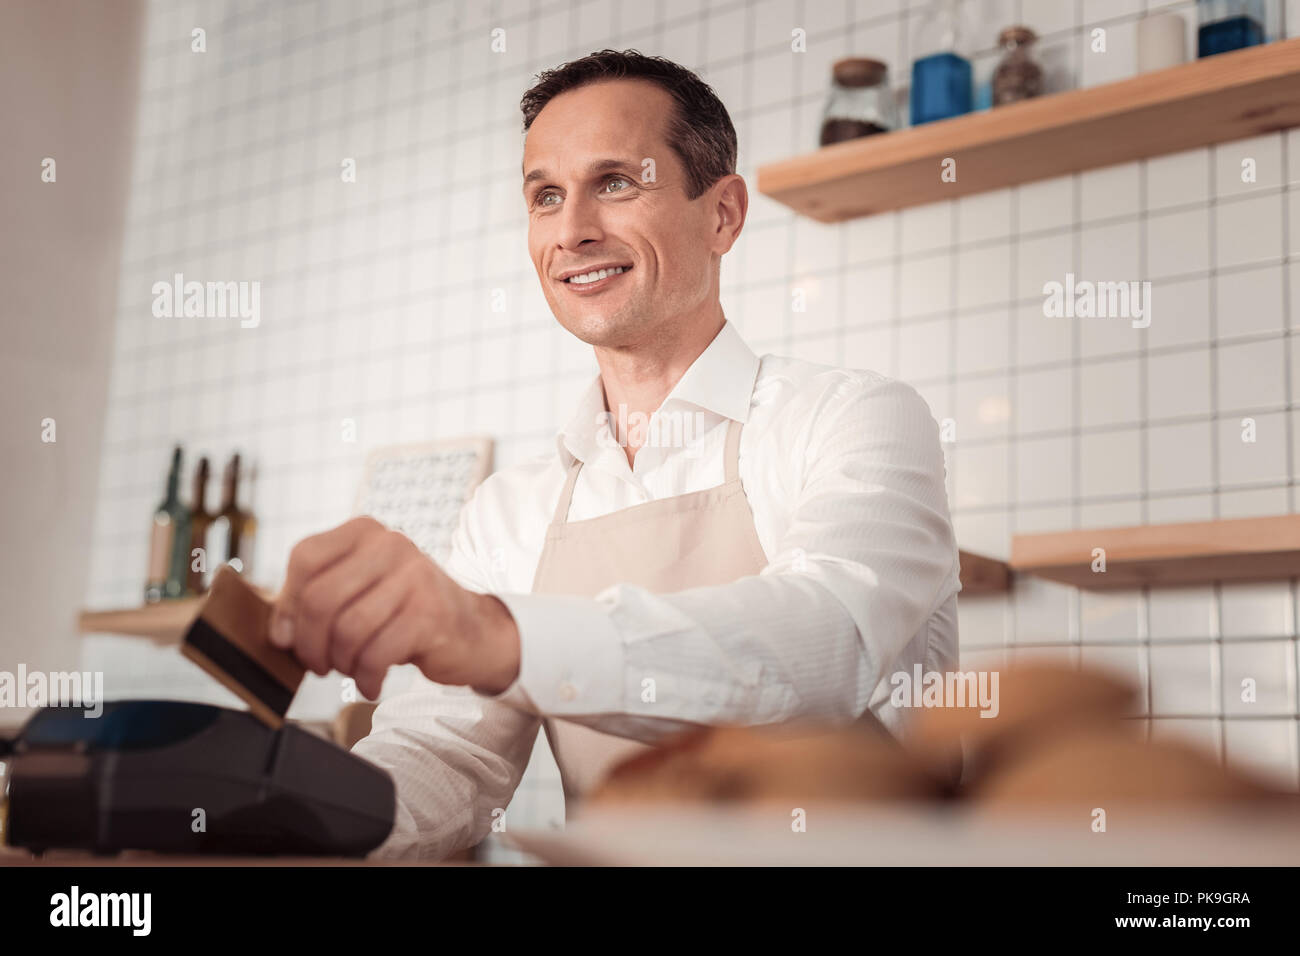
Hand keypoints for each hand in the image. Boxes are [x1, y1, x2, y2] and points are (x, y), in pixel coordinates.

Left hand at [268, 516, 519, 699]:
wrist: (472, 631)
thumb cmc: (404, 613)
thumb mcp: (361, 591)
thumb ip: (318, 599)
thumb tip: (278, 632)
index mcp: (366, 532)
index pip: (305, 558)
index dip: (287, 604)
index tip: (287, 636)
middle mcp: (392, 545)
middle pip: (321, 598)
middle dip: (309, 644)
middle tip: (318, 665)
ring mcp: (415, 577)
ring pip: (346, 630)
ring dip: (339, 663)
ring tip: (349, 671)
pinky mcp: (430, 614)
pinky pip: (375, 653)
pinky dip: (365, 677)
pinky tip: (371, 682)